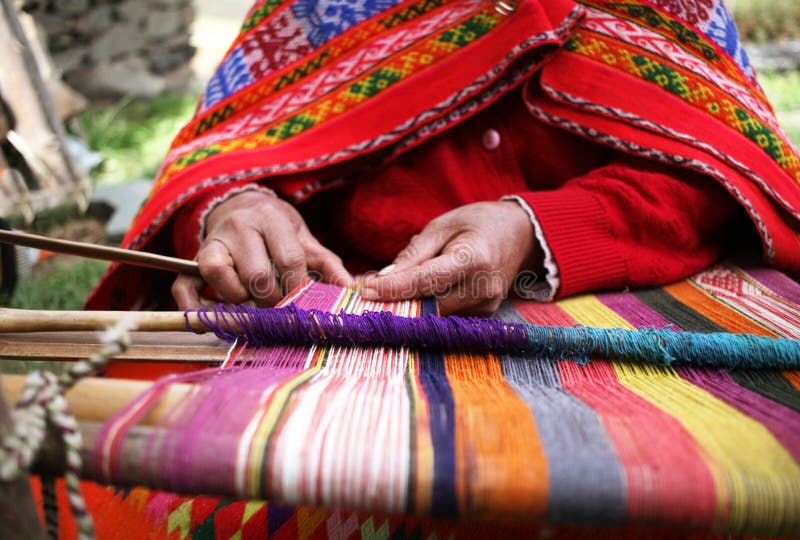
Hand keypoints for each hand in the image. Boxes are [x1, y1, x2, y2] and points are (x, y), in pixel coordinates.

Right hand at [172, 190, 352, 308]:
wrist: (241, 205)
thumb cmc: (278, 230)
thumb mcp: (305, 240)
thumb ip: (328, 264)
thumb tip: (352, 292)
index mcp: (271, 219)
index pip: (288, 259)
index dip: (299, 288)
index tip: (305, 305)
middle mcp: (239, 228)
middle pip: (256, 274)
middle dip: (271, 300)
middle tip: (279, 309)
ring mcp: (213, 243)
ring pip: (219, 277)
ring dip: (238, 301)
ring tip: (251, 304)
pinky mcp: (193, 260)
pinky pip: (184, 286)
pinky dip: (193, 308)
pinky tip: (209, 322)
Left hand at [359, 201, 541, 314]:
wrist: (520, 234)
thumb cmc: (478, 223)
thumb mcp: (443, 225)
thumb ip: (415, 253)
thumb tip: (385, 277)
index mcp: (473, 259)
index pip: (425, 281)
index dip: (393, 288)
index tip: (365, 290)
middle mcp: (482, 288)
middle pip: (428, 304)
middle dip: (396, 301)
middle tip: (367, 293)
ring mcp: (486, 305)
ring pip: (436, 314)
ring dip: (409, 306)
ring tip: (387, 292)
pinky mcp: (485, 314)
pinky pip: (447, 315)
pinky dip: (427, 307)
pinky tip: (413, 297)